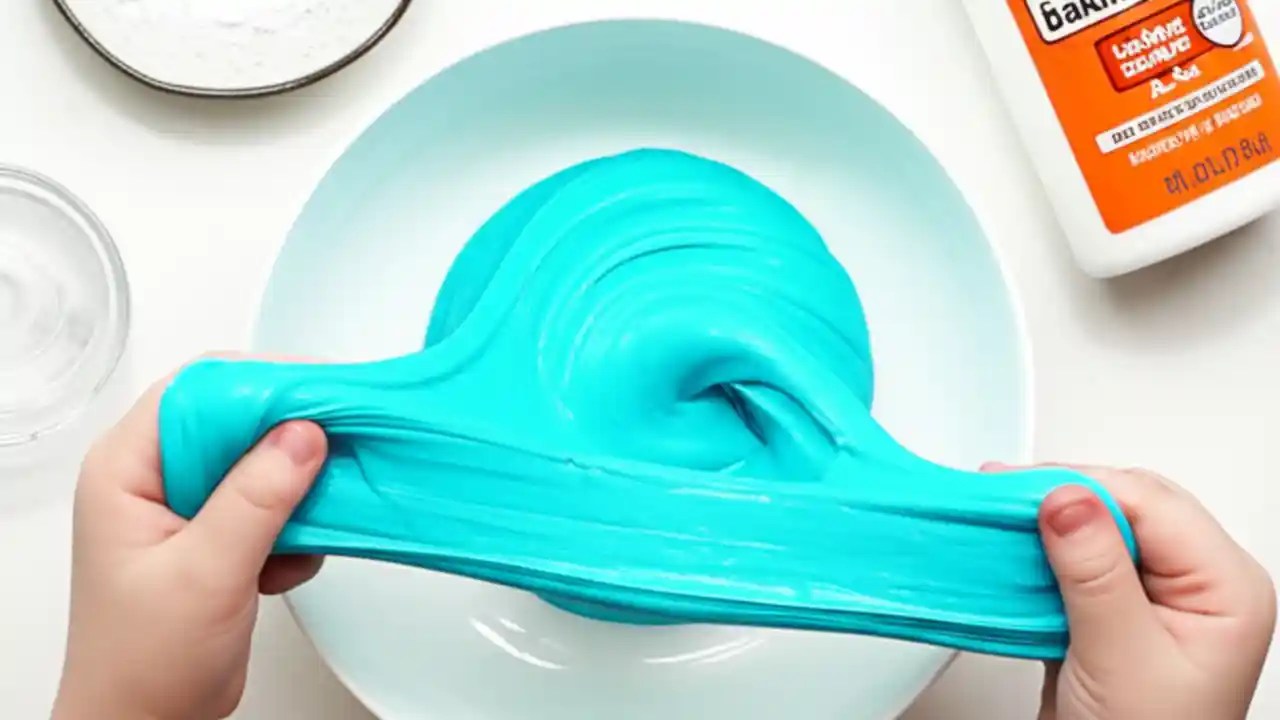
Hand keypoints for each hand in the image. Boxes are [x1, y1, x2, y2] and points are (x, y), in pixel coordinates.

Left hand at [52, 369, 328, 719]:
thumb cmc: (144, 661)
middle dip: (290, 436)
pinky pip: (273, 499)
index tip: (324, 392)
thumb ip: (256, 499)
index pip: (199, 389)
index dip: (262, 383)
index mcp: (126, 469)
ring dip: (296, 488)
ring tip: (310, 521)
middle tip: (340, 445)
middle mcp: (154, 476)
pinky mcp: (219, 532)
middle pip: (236, 418)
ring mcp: (188, 504)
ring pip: (261, 458)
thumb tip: (304, 432)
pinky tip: (284, 564)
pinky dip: (295, 525)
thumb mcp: (205, 573)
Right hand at [1007, 464, 1275, 719]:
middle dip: (1060, 496)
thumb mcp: (1122, 658)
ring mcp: (1150, 599)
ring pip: (1093, 529)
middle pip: (1123, 506)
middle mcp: (1195, 586)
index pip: (1152, 504)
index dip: (1084, 486)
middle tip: (997, 497)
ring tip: (992, 519)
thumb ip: (1095, 573)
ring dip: (1041, 524)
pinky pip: (1071, 562)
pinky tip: (1005, 556)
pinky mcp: (1108, 613)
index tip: (1017, 488)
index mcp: (1225, 588)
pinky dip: (1034, 556)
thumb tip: (1066, 497)